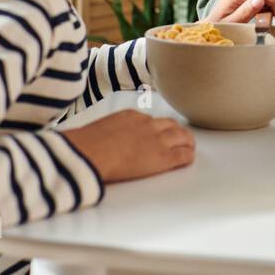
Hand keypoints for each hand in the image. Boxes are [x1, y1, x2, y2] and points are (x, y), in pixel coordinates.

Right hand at [63, 110, 194, 182]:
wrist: (90, 152)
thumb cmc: (85, 144)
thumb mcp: (98, 130)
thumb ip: (107, 132)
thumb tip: (100, 141)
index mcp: (131, 116)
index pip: (151, 120)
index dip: (156, 128)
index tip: (156, 133)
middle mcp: (148, 125)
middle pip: (170, 125)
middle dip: (176, 131)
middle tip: (179, 138)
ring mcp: (157, 140)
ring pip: (182, 137)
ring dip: (186, 141)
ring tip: (189, 146)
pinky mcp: (162, 157)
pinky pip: (183, 155)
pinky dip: (188, 156)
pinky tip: (189, 158)